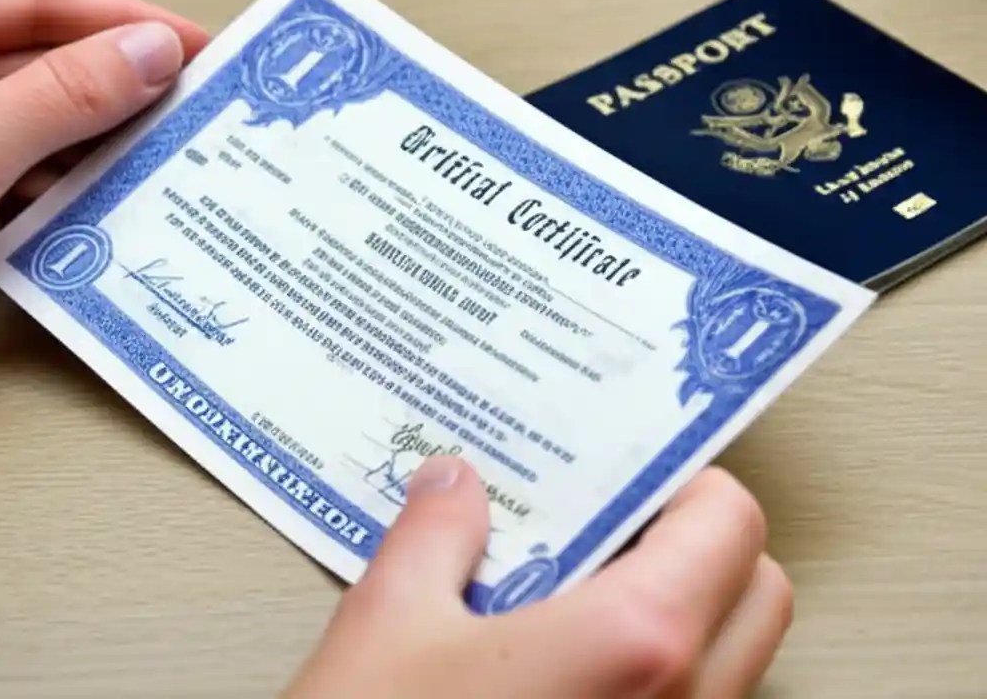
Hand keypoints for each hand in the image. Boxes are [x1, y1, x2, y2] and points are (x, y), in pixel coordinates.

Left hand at [0, 0, 208, 428]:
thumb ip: (66, 95)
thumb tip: (149, 52)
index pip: (33, 5)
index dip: (120, 25)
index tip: (194, 46)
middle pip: (41, 70)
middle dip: (118, 93)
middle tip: (199, 111)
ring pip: (39, 135)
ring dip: (101, 153)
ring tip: (176, 162)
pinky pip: (25, 191)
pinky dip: (70, 202)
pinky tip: (121, 209)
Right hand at [284, 460, 791, 697]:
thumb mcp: (390, 620)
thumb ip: (436, 532)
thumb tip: (454, 486)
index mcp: (634, 641)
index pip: (729, 524)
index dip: (687, 482)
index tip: (633, 474)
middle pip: (756, 593)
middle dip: (701, 545)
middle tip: (610, 528)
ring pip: (732, 660)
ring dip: (683, 612)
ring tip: (577, 593)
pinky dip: (655, 672)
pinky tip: (563, 661)